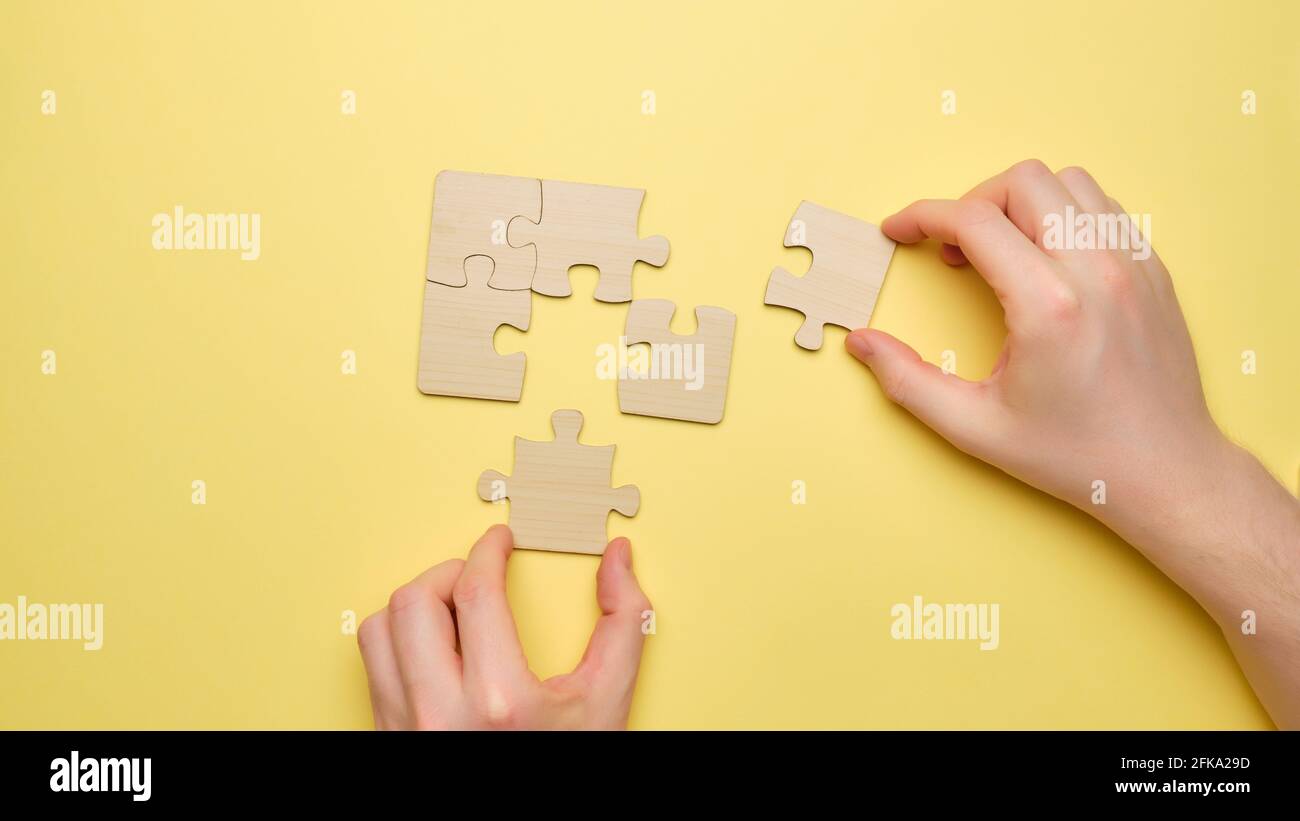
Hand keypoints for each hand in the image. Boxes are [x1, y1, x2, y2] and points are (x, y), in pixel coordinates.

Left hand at [358, 525, 650, 728]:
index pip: (475, 591)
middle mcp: (440, 715)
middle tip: (476, 574)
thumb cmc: (565, 771)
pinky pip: (373, 666)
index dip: (488, 550)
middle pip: (415, 601)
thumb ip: (624, 624)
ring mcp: (405, 728)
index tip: (498, 542)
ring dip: (415, 605)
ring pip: (379, 630)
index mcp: (500, 701)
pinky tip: (435, 646)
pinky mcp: (387, 736)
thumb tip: (618, 561)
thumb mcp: (607, 704)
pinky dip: (399, 641)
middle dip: (448, 572)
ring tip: (451, 608)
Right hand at [848, 159, 1299, 726]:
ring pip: (1068, 182)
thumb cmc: (1074, 455)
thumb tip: (860, 343)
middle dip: (971, 204)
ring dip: (1021, 203)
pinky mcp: (1154, 269)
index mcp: (1047, 307)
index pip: (974, 221)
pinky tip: (1044, 260)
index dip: (922, 217)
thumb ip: (907, 381)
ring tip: (1001, 251)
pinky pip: (1103, 208)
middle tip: (953, 252)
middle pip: (1022, 183)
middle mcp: (1096, 270)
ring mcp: (1133, 264)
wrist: (1165, 470)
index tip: (898, 231)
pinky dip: (1063, 215)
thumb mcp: (975, 428)